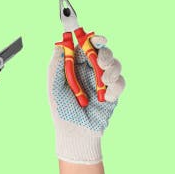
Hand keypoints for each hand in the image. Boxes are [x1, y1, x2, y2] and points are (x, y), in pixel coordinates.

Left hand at [48, 35, 124, 163]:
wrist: (75, 134)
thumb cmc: (61, 110)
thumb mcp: (54, 87)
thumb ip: (56, 66)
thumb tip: (58, 45)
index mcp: (76, 65)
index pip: (86, 46)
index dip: (92, 39)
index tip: (96, 39)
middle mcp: (91, 70)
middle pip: (103, 51)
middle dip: (105, 53)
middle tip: (101, 61)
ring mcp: (103, 81)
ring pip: (115, 64)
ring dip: (112, 69)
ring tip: (105, 81)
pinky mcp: (113, 93)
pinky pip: (120, 82)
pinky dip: (116, 86)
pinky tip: (107, 97)